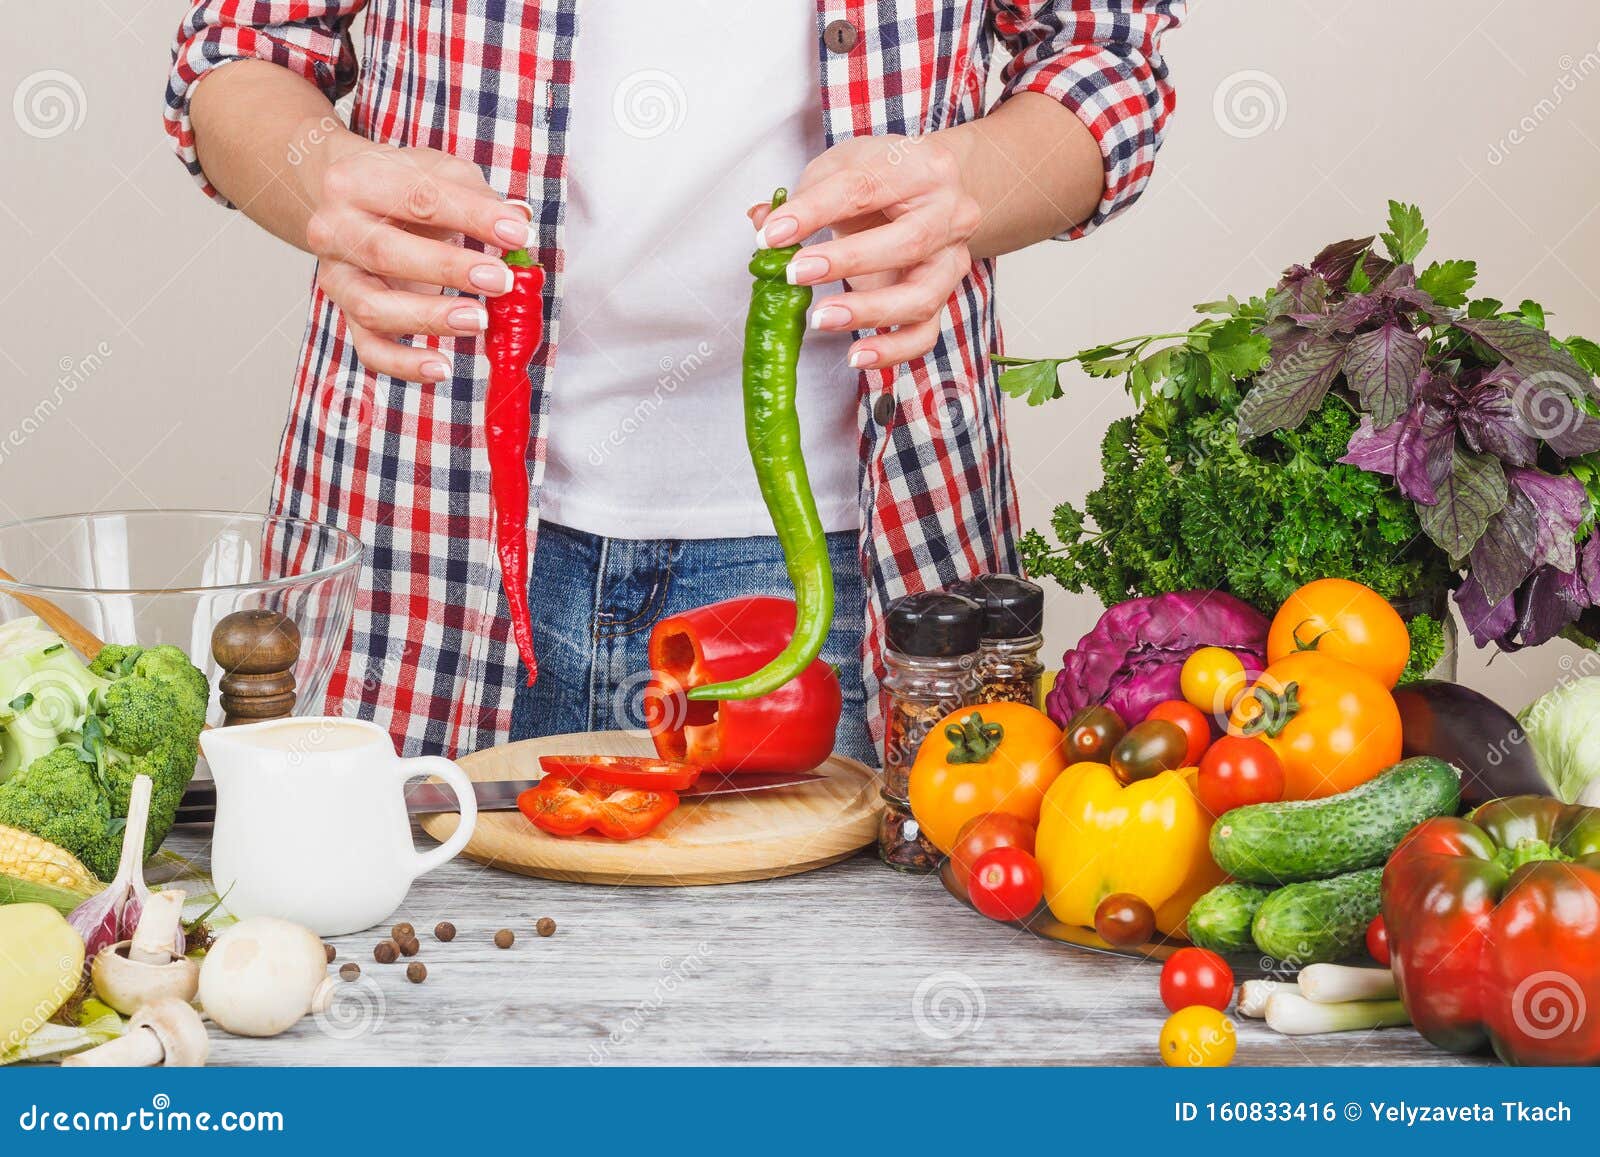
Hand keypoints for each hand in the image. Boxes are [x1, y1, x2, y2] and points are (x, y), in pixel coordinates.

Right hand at [301, 130, 533, 381]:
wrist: (352, 205)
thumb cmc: (404, 189)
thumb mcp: (440, 174)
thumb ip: (478, 196)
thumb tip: (518, 219)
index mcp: (355, 181)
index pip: (417, 198)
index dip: (472, 217)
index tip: (517, 235)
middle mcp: (333, 229)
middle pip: (385, 253)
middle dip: (449, 269)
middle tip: (501, 280)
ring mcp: (337, 277)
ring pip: (373, 307)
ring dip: (430, 317)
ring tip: (479, 321)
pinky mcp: (346, 315)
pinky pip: (370, 349)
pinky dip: (404, 364)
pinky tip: (442, 368)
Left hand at [749, 135, 979, 369]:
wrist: (937, 192)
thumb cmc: (885, 179)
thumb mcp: (844, 169)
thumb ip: (804, 197)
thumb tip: (762, 222)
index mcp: (922, 167)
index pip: (865, 187)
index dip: (813, 212)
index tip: (771, 235)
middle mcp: (950, 214)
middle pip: (908, 242)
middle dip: (846, 262)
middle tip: (794, 274)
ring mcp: (952, 260)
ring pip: (921, 296)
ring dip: (868, 313)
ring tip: (820, 320)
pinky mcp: (946, 298)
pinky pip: (925, 334)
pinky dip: (892, 351)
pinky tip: (857, 356)